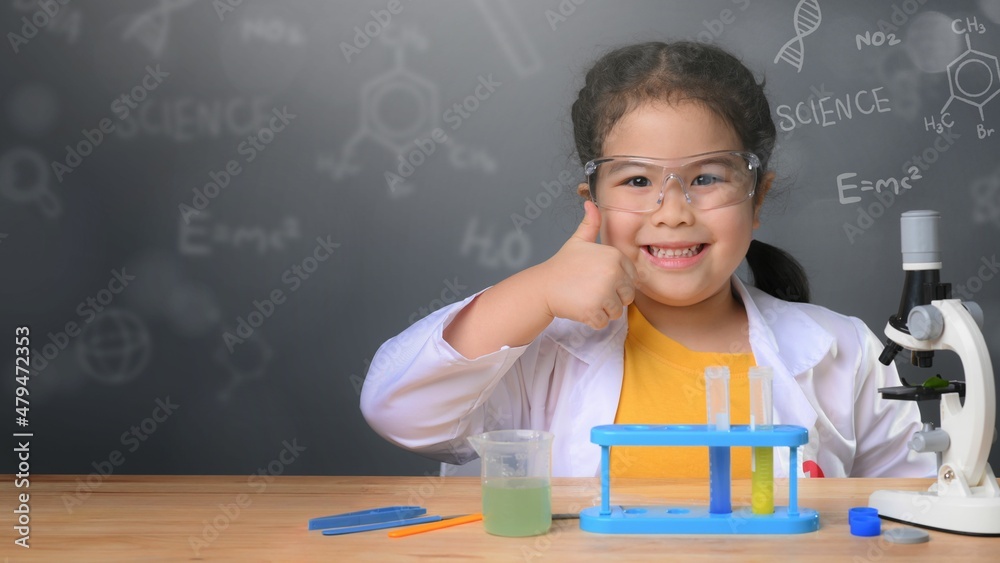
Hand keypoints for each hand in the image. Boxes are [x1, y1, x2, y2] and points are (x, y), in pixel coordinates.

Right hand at [539, 201, 636, 328]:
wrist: (543, 286)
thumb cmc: (562, 265)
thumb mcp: (578, 241)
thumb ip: (590, 223)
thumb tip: (591, 203)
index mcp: (614, 256)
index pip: (631, 278)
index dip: (617, 282)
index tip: (598, 279)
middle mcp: (613, 273)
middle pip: (627, 296)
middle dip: (613, 298)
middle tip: (592, 291)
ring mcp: (604, 293)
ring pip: (618, 311)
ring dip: (604, 310)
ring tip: (587, 299)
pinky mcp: (594, 311)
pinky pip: (604, 322)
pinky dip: (594, 320)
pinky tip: (582, 308)